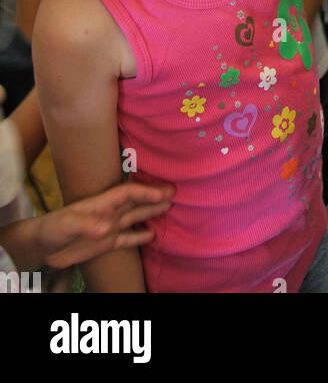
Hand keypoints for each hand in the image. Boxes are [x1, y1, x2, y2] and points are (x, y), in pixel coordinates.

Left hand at [36, 181, 174, 268]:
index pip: (127, 193)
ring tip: (170, 207)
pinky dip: (140, 236)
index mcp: (101, 203)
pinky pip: (127, 238)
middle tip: (175, 192)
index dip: (145, 191)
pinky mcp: (106, 243)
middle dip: (154, 196)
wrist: (42, 246)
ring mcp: (108, 227)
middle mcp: (109, 213)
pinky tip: (152, 235)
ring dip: (151, 212)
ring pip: (135, 217)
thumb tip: (106, 228)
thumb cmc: (53, 228)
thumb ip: (86, 225)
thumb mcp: (67, 225)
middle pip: (136, 202)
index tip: (162, 192)